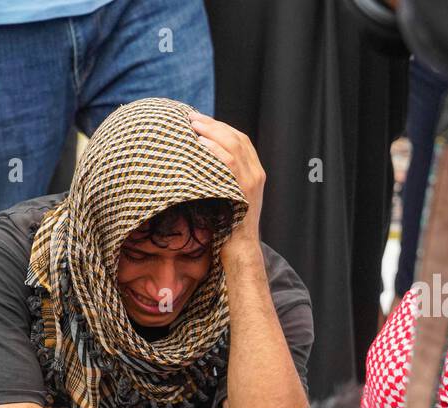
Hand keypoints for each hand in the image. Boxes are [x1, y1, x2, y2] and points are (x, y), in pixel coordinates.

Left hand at [190, 112, 264, 250]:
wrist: (239, 250)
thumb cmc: (226, 226)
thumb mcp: (225, 197)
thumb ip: (219, 180)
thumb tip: (197, 165)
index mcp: (254, 172)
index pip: (240, 140)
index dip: (221, 127)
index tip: (201, 120)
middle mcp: (256, 173)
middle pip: (236, 138)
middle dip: (213, 124)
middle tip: (191, 117)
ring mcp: (252, 181)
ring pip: (234, 145)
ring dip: (211, 132)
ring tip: (192, 125)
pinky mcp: (244, 190)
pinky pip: (229, 163)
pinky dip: (214, 150)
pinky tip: (199, 144)